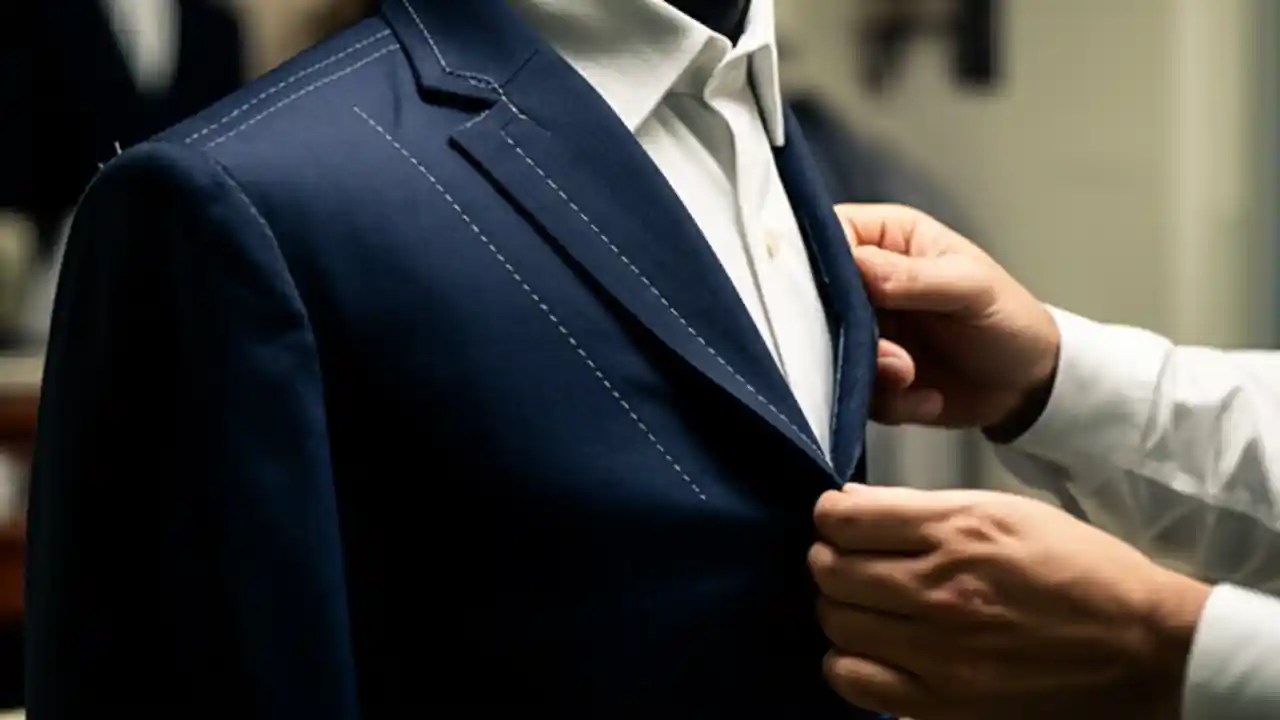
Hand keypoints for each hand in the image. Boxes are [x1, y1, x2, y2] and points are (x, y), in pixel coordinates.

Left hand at [809, 485, 1210, 719]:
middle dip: (829, 558)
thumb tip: (852, 503)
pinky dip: (846, 662)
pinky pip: (852, 681)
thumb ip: (924, 506)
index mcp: (957, 531)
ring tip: (862, 603)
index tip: (841, 521)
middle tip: (849, 560)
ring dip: (838, 608)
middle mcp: (938, 590)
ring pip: (835, 623)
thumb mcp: (1008, 511)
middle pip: (829, 570)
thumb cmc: (1081, 571)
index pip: (843, 518)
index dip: (831, 515)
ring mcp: (937, 653)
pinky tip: (867, 650)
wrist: (1144, 650)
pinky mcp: (943, 704)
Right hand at [836, 204, 1058, 435]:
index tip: (829, 293)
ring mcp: (862, 329)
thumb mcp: (970, 288)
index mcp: (887, 238)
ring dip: (869, 371)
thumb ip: (914, 276)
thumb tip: (857, 266)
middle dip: (845, 331)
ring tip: (911, 376)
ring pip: (826, 348)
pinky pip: (849, 389)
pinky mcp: (865, 374)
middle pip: (814, 296)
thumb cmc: (1009, 320)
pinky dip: (887, 400)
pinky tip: (926, 396)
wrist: (1028, 388)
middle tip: (888, 351)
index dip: (816, 259)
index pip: (829, 231)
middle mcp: (866, 281)